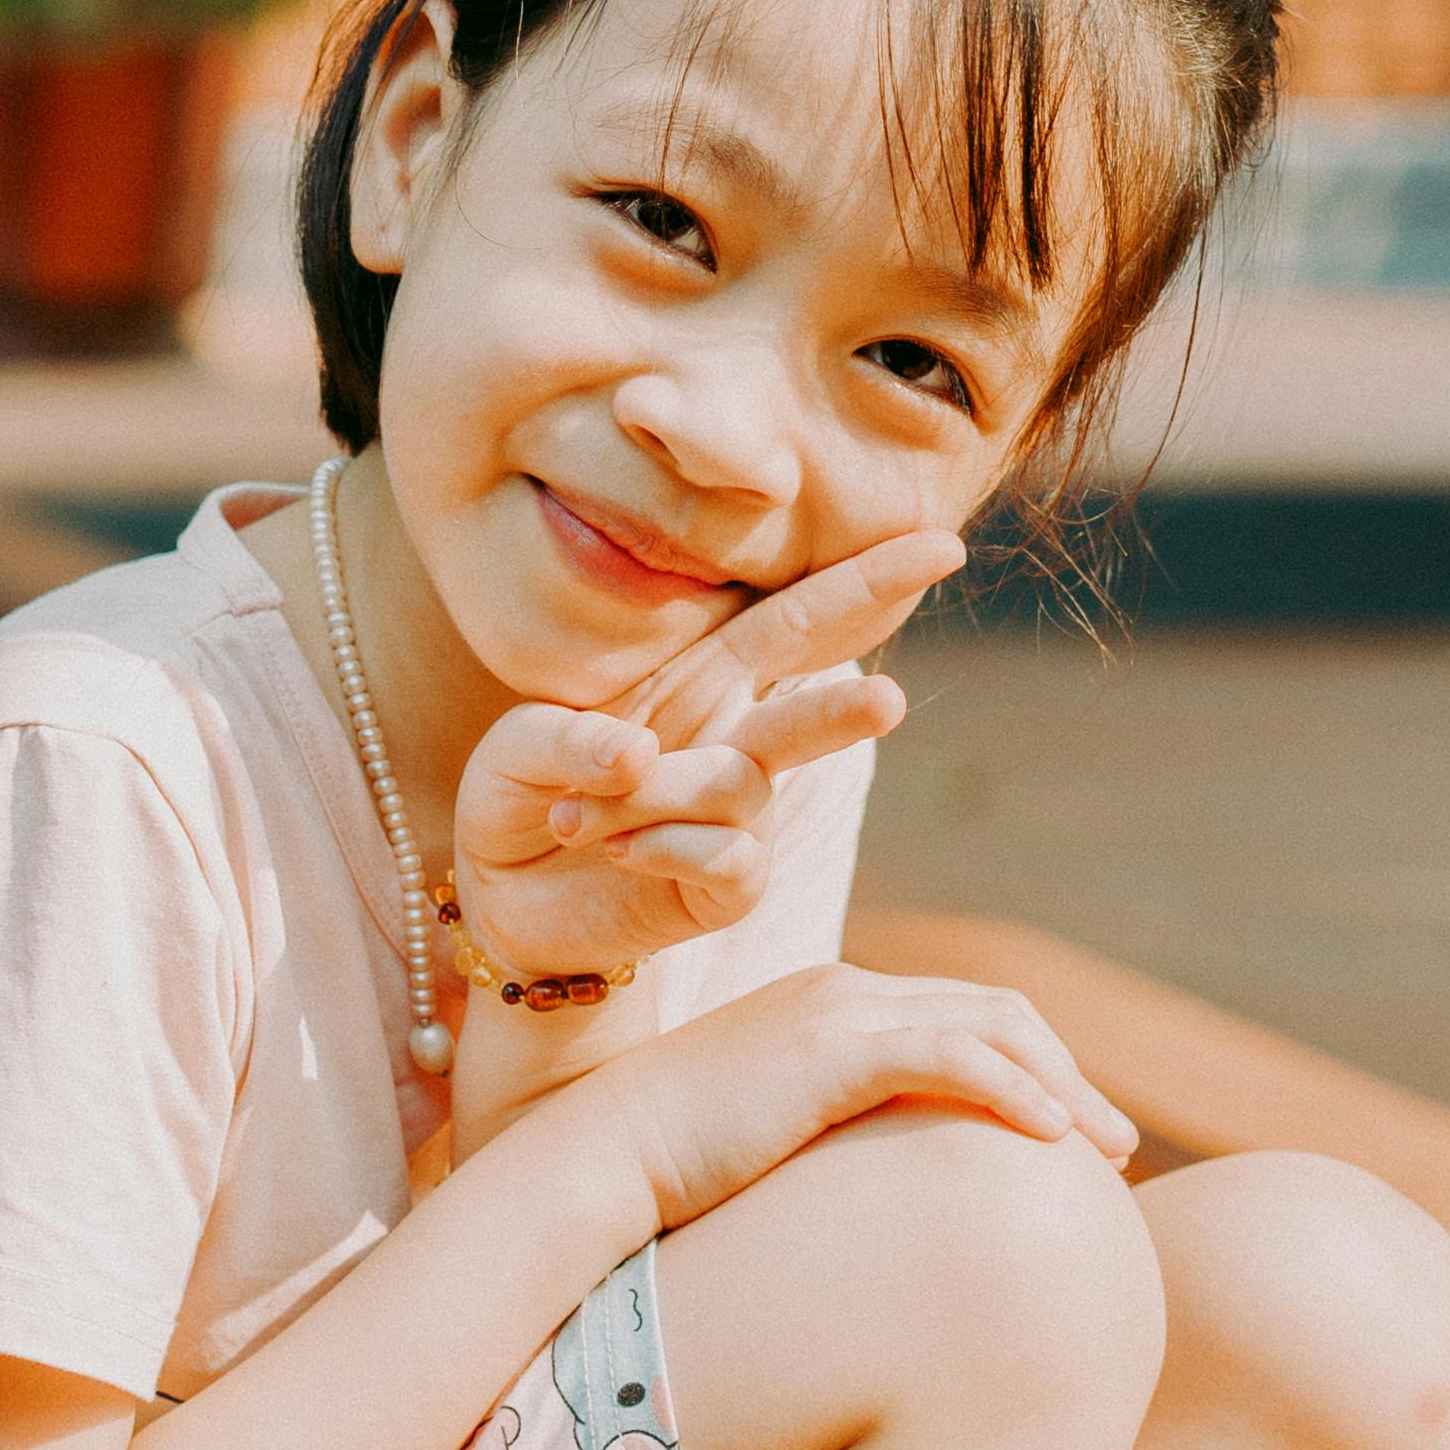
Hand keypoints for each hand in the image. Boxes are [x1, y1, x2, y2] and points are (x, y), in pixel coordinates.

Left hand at [447, 530, 959, 994]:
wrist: (506, 903)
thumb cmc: (520, 799)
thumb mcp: (516, 748)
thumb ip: (566, 737)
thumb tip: (637, 752)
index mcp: (700, 683)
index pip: (793, 621)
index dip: (864, 585)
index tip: (944, 546)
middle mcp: (733, 742)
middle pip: (811, 707)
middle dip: (846, 705)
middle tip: (887, 702)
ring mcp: (739, 819)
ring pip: (740, 785)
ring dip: (656, 795)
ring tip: (579, 815)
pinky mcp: (729, 887)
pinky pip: (728, 857)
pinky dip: (666, 848)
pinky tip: (616, 850)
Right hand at [577, 961, 1134, 1235]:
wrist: (598, 1161)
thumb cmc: (667, 1174)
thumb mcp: (768, 1142)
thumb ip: (829, 1141)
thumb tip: (881, 1204)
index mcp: (830, 1004)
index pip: (962, 1012)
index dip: (1034, 1066)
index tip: (1071, 1134)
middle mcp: (844, 991)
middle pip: (997, 1009)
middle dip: (1069, 1072)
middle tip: (1115, 1147)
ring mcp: (838, 1012)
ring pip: (993, 1025)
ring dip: (1066, 1086)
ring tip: (1107, 1151)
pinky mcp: (832, 1050)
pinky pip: (955, 1056)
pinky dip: (1017, 1090)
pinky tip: (1054, 1139)